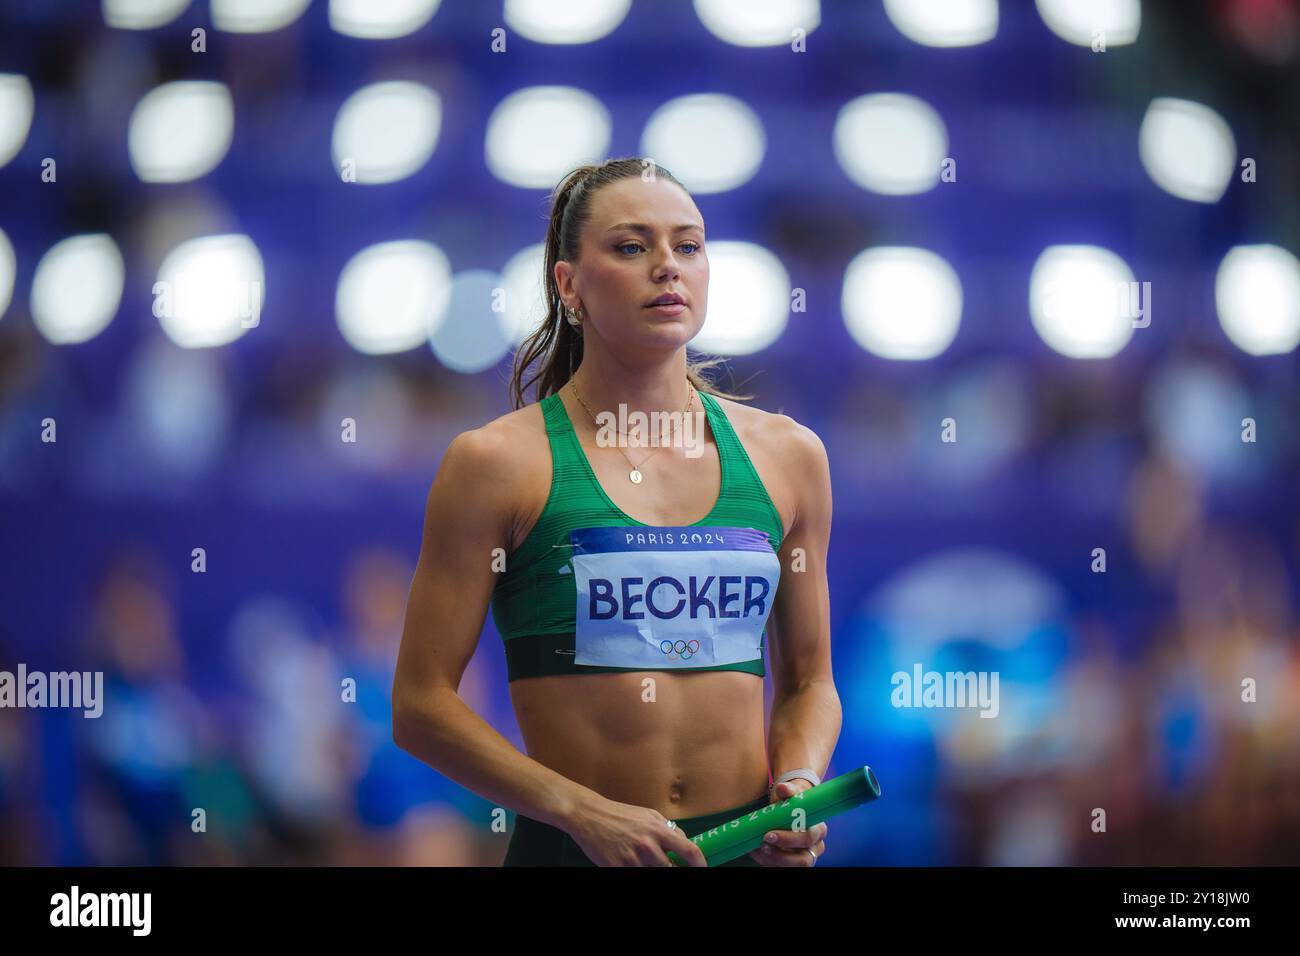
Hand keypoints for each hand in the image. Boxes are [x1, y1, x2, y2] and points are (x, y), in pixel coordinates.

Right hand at [565, 795, 708, 866]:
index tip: (702, 868)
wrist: (589, 815)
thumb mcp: (648, 815)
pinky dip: (636, 869)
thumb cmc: (619, 815)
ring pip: (653, 873)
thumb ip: (668, 829)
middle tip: (664, 863)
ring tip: (640, 857)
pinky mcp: (617, 868)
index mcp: (658, 830)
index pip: (690, 851)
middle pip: (671, 869)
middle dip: (670, 868)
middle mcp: (648, 845)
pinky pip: (634, 875)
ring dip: (651, 868)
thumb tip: (686, 842)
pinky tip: (629, 861)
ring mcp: (632, 859)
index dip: (700, 864)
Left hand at [748, 778, 826, 865]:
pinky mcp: (793, 862)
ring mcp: (805, 856)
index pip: (808, 838)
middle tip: (762, 842)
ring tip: (757, 848)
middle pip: (803, 859)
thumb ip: (789, 790)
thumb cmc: (792, 800)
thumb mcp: (791, 793)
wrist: (787, 806)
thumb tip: (782, 788)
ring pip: (792, 866)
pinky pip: (781, 867)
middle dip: (780, 854)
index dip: (789, 839)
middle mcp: (815, 846)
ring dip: (773, 860)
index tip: (769, 834)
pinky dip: (767, 861)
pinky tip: (756, 851)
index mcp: (818, 829)